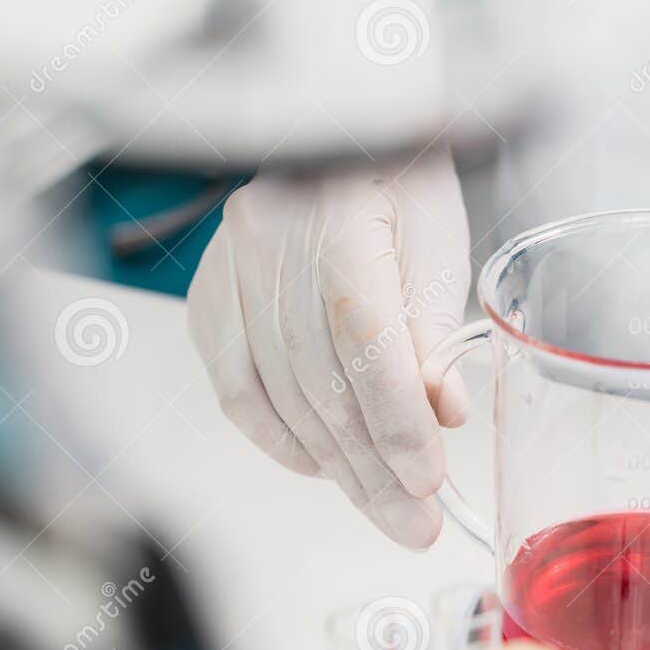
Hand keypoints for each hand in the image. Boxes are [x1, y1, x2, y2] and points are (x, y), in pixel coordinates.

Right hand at [187, 151, 470, 548]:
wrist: (334, 123)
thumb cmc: (397, 175)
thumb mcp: (437, 238)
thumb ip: (434, 330)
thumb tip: (441, 414)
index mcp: (338, 218)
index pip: (364, 342)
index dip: (395, 422)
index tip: (427, 481)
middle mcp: (268, 246)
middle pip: (320, 385)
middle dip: (373, 469)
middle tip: (413, 526)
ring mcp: (229, 271)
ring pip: (279, 398)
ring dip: (335, 467)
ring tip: (384, 510)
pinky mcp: (208, 295)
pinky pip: (238, 389)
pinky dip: (281, 439)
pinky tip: (322, 469)